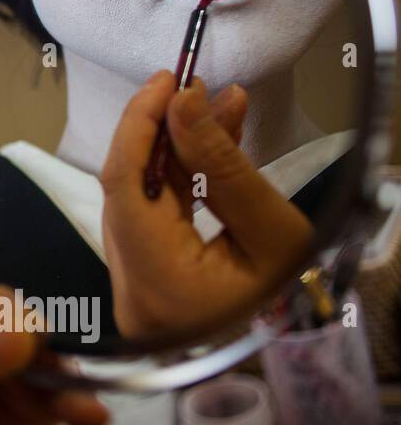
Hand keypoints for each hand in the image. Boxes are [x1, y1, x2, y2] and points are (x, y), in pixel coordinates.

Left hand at [100, 70, 312, 339]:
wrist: (299, 342)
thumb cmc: (292, 295)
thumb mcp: (271, 229)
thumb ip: (221, 165)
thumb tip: (182, 102)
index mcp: (158, 283)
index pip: (124, 185)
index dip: (138, 126)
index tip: (164, 81)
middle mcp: (129, 288)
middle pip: (130, 189)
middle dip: (160, 130)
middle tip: (190, 84)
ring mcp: (131, 284)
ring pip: (142, 197)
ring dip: (174, 149)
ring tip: (215, 106)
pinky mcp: (142, 276)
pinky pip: (154, 214)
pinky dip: (179, 178)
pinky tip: (210, 143)